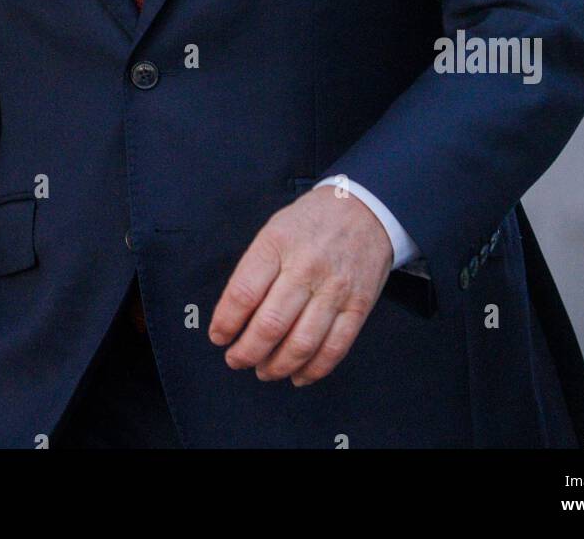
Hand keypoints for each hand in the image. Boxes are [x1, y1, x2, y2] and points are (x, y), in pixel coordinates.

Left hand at [208, 184, 392, 385]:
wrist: (364, 208)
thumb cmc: (311, 221)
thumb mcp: (274, 230)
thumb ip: (255, 269)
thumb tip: (233, 314)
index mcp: (277, 244)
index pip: (243, 293)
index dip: (226, 323)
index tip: (219, 337)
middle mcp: (305, 267)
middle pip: (269, 325)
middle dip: (246, 352)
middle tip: (236, 360)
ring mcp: (334, 289)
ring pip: (301, 343)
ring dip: (277, 366)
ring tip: (264, 371)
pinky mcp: (358, 306)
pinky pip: (334, 348)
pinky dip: (313, 370)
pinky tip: (298, 375)